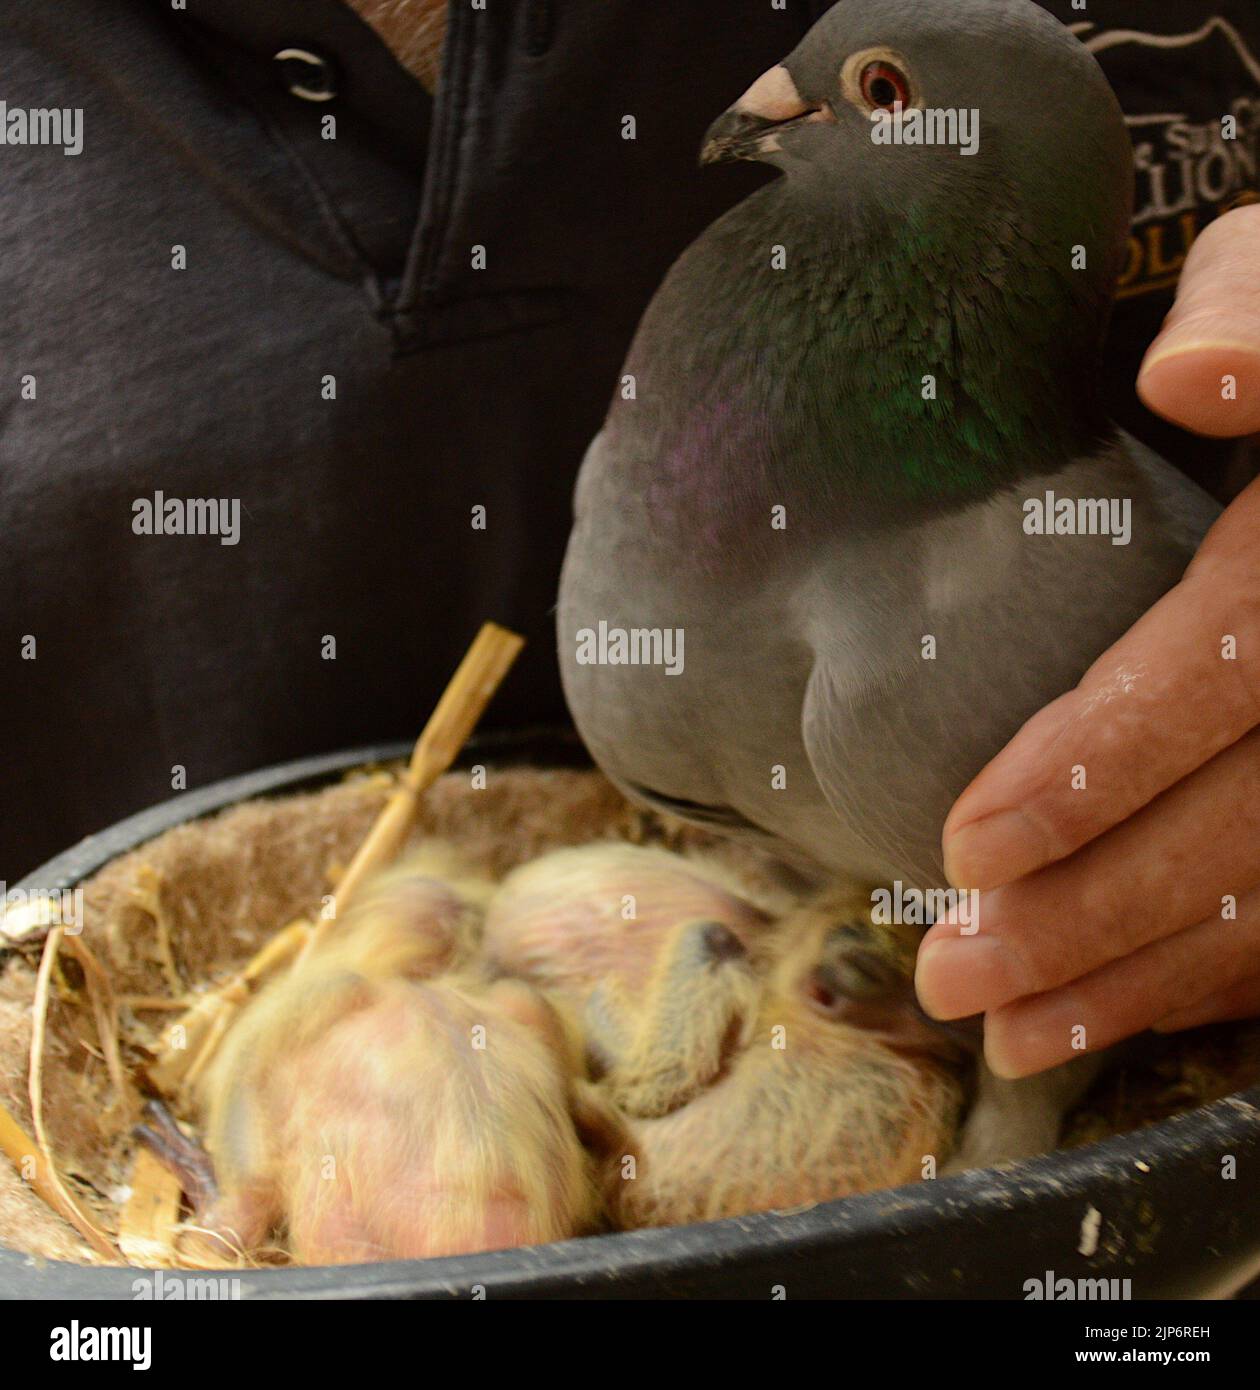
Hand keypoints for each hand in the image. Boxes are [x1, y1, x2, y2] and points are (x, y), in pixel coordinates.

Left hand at [915, 204, 1259, 1077]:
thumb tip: (1194, 371)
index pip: (1217, 673)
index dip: (1094, 768)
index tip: (964, 842)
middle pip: (1246, 823)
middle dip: (1090, 912)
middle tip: (953, 971)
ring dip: (1142, 980)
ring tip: (1011, 1033)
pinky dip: (1218, 983)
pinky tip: (1117, 1016)